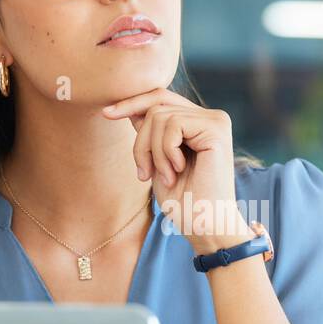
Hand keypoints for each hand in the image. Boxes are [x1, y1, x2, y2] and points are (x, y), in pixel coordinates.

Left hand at [101, 89, 252, 254]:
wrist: (204, 225)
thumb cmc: (183, 201)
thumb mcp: (158, 162)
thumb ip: (151, 134)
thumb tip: (131, 108)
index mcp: (198, 122)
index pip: (160, 98)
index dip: (132, 102)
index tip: (106, 114)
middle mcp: (210, 117)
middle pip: (156, 106)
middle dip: (140, 140)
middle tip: (143, 173)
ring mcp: (216, 121)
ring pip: (160, 116)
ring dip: (153, 151)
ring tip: (164, 177)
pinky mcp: (216, 129)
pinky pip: (173, 124)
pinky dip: (165, 151)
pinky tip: (177, 171)